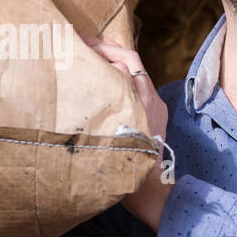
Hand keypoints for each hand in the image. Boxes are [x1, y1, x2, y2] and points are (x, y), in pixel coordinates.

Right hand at [82, 35, 171, 231]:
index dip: (106, 49)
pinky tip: (99, 85)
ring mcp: (153, 108)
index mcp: (144, 99)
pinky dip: (116, 80)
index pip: (127, 61)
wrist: (152, 192)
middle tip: (83, 44)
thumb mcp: (119, 132)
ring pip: (132, 75)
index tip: (83, 44)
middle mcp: (151, 99)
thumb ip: (118, 99)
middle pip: (131, 62)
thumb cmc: (131, 169)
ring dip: (111, 64)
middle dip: (108, 50)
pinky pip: (133, 90)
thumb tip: (112, 70)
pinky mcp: (151, 118)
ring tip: (88, 59)